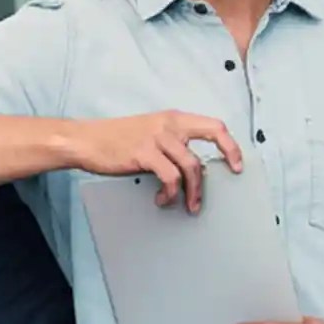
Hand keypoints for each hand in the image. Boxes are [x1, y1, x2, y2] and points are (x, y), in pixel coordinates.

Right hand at [68, 110, 241, 212]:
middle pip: (213, 133)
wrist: (86, 140)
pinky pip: (170, 177)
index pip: (213, 125)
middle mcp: (170, 124)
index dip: (230, 143)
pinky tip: (163, 199)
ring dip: (194, 190)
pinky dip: (171, 193)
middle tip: (235, 172)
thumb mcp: (150, 134)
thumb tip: (194, 169)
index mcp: (174, 119)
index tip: (237, 162)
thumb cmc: (116, 140)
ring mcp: (158, 137)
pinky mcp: (144, 153)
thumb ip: (173, 145)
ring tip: (189, 205)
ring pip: (192, 165)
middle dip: (230, 152)